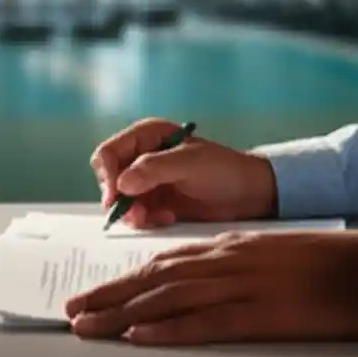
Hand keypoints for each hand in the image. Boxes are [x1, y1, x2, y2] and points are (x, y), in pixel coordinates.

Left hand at [64, 231, 357, 344]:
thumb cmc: (324, 264)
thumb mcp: (266, 253)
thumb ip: (229, 262)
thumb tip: (191, 277)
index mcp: (227, 247)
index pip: (162, 260)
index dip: (123, 277)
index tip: (93, 290)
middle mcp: (225, 262)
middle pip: (153, 279)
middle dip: (108, 295)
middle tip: (72, 310)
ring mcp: (241, 288)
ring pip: (167, 299)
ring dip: (122, 314)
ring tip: (88, 326)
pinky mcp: (260, 316)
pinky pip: (205, 323)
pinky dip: (169, 330)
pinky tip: (140, 337)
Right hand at [91, 118, 277, 227]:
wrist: (249, 195)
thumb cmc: (223, 170)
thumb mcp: (190, 164)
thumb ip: (154, 169)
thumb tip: (121, 184)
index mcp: (146, 136)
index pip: (109, 152)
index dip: (108, 174)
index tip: (115, 198)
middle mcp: (140, 156)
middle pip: (108, 177)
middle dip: (118, 197)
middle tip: (137, 214)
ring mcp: (145, 181)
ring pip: (119, 199)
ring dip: (133, 212)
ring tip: (157, 218)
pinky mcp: (153, 202)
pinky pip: (135, 214)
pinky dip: (145, 220)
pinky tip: (167, 218)